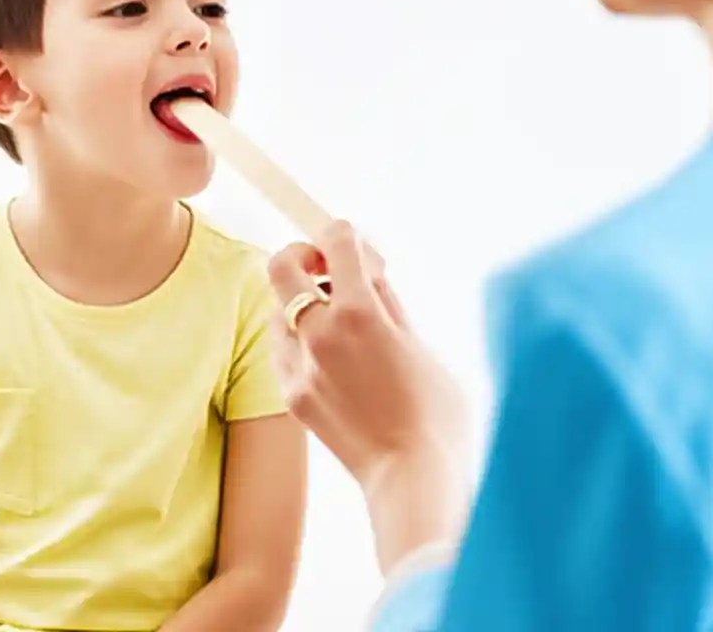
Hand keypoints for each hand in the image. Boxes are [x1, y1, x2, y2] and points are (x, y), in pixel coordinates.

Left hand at [267, 221, 475, 570]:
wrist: (411, 478)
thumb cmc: (435, 413)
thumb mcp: (420, 344)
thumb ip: (388, 303)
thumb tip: (367, 271)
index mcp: (359, 312)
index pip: (335, 241)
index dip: (344, 234)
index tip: (351, 243)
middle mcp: (319, 333)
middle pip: (281, 264)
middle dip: (302, 255)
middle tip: (328, 270)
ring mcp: (299, 365)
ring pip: (277, 309)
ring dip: (300, 303)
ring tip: (336, 322)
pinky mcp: (291, 394)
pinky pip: (281, 349)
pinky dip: (298, 340)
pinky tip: (328, 356)